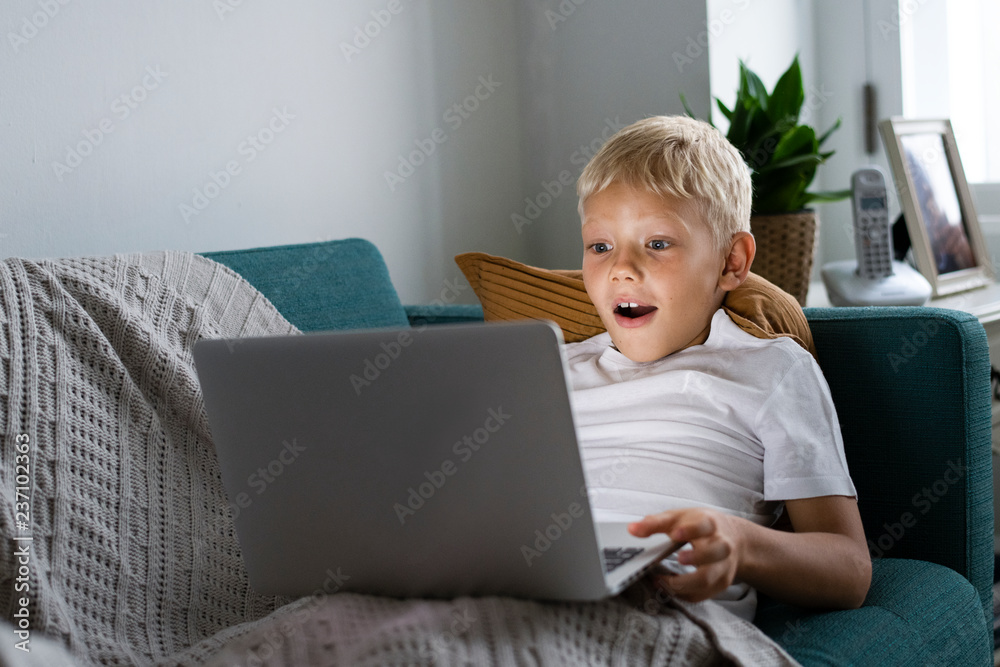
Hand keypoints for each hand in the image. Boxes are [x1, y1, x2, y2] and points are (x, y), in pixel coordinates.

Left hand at [628, 508, 744, 602]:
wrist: (734, 539)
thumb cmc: (700, 526)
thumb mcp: (680, 517)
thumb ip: (655, 523)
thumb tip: (632, 530)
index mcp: (709, 524)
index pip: (704, 525)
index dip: (691, 530)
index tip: (675, 533)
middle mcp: (720, 545)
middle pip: (716, 552)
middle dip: (698, 556)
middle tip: (679, 558)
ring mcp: (722, 566)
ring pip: (709, 578)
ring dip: (686, 583)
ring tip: (664, 581)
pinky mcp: (720, 583)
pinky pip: (702, 594)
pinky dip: (684, 594)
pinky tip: (668, 589)